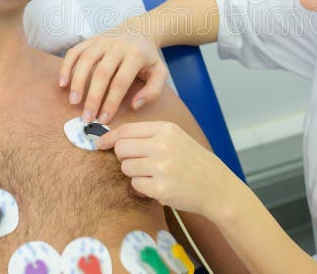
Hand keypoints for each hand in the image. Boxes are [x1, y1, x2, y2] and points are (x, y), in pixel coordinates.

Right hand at [59, 27, 167, 122]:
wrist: (140, 29)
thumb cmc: (148, 56)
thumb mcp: (160, 72)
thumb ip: (152, 91)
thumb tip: (134, 106)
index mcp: (136, 55)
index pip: (120, 82)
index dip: (111, 102)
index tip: (103, 119)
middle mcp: (117, 46)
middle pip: (101, 73)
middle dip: (93, 97)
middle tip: (86, 117)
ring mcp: (102, 40)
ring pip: (85, 60)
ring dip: (77, 82)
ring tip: (73, 101)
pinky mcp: (90, 39)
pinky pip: (74, 51)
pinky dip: (65, 67)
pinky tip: (63, 83)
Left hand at [96, 121, 237, 217]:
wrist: (216, 186)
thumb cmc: (193, 161)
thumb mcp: (175, 138)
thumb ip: (148, 135)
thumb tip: (114, 138)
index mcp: (166, 129)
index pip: (126, 130)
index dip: (109, 138)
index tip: (100, 144)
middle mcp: (162, 145)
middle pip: (121, 148)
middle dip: (124, 157)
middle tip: (139, 163)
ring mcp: (161, 167)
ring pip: (126, 168)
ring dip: (134, 173)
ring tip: (154, 175)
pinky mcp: (160, 188)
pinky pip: (135, 186)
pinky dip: (143, 188)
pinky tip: (160, 186)